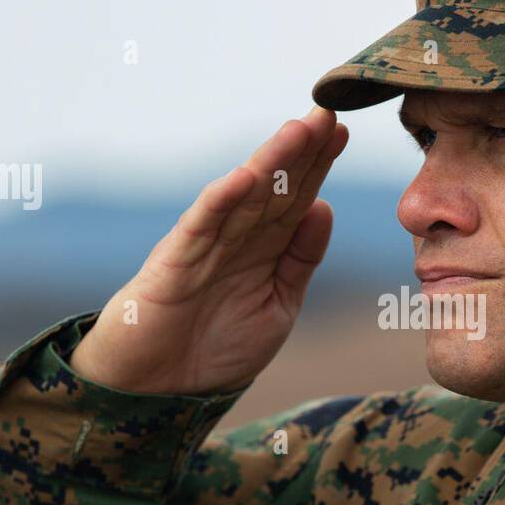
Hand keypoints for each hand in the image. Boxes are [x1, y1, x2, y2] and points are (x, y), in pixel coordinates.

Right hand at [68, 107, 348, 393]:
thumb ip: (301, 261)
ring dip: (271, 163)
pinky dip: (221, 202)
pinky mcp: (175, 262)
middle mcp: (236, 237)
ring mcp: (206, 246)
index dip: (318, 165)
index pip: (296, 197)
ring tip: (299, 130)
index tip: (343, 132)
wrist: (161, 391)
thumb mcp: (278, 306)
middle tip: (328, 113)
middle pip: (274, 187)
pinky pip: (201, 227)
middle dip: (302, 151)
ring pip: (243, 197)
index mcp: (264, 248)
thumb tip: (323, 209)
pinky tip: (245, 177)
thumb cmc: (217, 348)